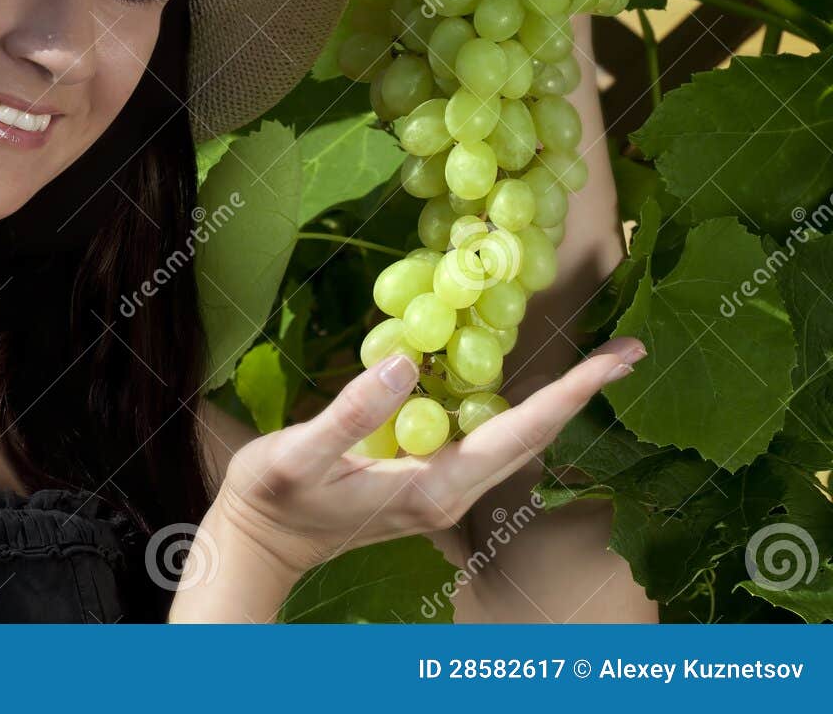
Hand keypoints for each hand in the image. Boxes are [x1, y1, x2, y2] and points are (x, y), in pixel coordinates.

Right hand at [211, 336, 647, 576]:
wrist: (259, 541)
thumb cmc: (273, 499)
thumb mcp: (299, 454)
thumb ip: (352, 413)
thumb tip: (404, 363)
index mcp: (433, 486)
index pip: (519, 432)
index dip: (571, 392)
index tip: (617, 359)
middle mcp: (451, 490)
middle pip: (533, 436)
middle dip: (582, 391)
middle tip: (630, 348)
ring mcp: (441, 486)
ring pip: (514, 437)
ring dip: (556, 399)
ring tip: (596, 359)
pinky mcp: (425, 476)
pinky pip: (482, 435)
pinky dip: (513, 404)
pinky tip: (516, 378)